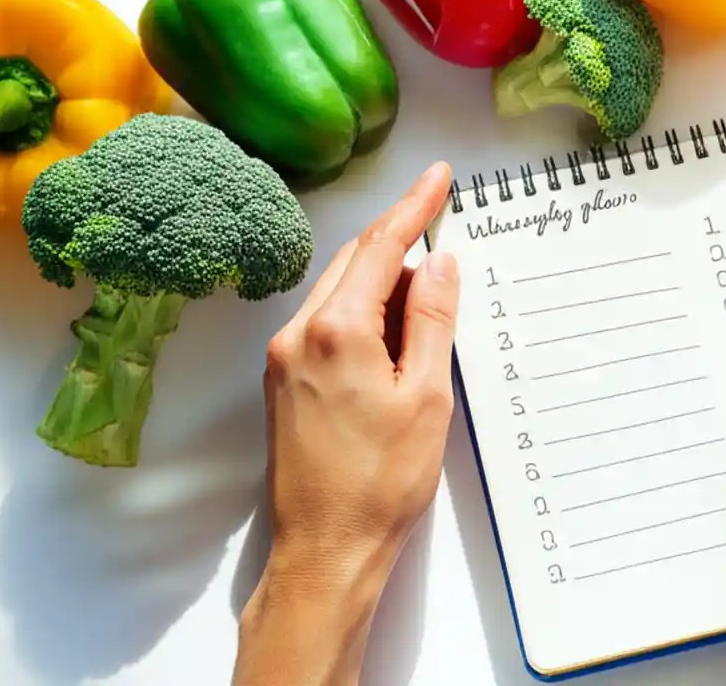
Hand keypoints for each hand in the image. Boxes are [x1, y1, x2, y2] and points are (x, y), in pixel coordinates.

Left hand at [235, 162, 459, 685]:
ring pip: (338, 292)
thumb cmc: (382, 482)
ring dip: (381, 277)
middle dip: (398, 238)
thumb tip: (438, 263)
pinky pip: (326, 323)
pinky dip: (362, 310)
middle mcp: (299, 335)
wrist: (326, 548)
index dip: (414, 208)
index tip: (438, 177)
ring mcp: (285, 359)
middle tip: (440, 219)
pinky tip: (393, 326)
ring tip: (429, 283)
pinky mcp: (284, 382)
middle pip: (354, 263)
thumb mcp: (425, 396)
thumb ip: (430, 321)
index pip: (381, 249)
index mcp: (337, 332)